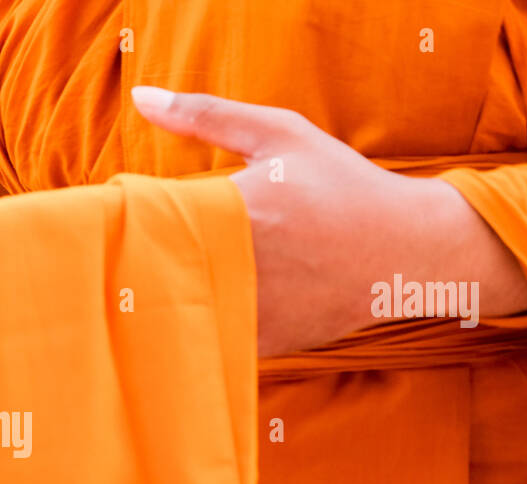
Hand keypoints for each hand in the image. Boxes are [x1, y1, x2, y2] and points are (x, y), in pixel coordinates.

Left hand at [130, 88, 526, 355]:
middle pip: (158, 269)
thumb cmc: (341, 187)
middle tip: (131, 250)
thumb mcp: (281, 137)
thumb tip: (140, 97)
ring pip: (180, 310)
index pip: (151, 220)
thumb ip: (206, 116)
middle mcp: (243, 266)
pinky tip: (206, 302)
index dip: (129, 220)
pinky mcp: (260, 343)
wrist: (406, 254)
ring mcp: (253, 310)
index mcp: (239, 210)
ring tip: (169, 277)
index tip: (120, 216)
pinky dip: (201, 322)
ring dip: (167, 295)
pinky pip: (210, 336)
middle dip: (141, 260)